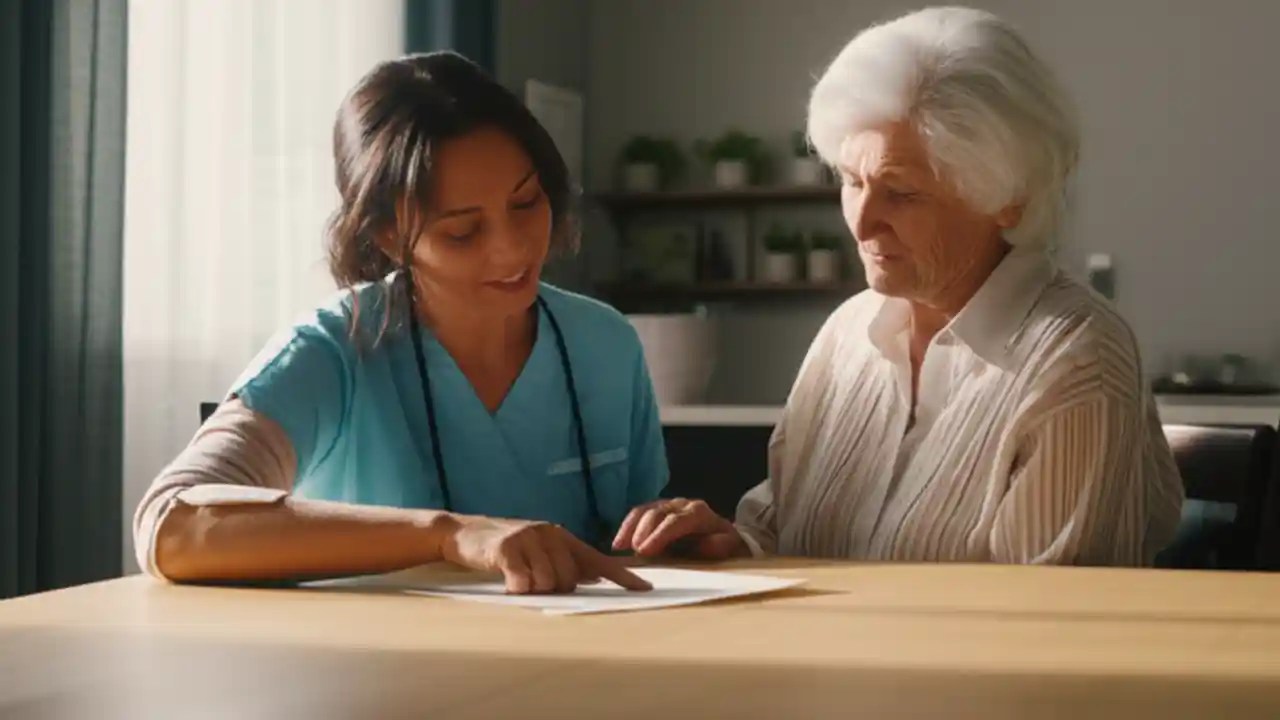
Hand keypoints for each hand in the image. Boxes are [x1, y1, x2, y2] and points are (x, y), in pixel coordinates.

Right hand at [441, 515, 650, 593]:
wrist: (464, 532)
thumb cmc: (506, 546)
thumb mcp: (539, 549)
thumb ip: (564, 561)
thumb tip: (595, 579)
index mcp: (562, 536)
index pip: (598, 559)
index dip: (621, 575)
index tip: (644, 588)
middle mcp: (550, 534)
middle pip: (569, 579)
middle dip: (555, 588)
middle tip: (533, 580)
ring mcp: (528, 539)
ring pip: (547, 583)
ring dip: (532, 589)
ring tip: (517, 576)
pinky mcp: (507, 548)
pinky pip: (523, 582)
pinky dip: (518, 589)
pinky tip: (508, 581)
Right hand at [613, 498, 747, 559]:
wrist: (723, 531)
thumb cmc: (723, 542)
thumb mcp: (729, 545)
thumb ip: (718, 545)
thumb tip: (703, 545)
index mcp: (698, 512)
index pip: (675, 521)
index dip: (659, 536)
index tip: (645, 552)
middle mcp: (681, 504)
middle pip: (656, 513)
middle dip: (643, 532)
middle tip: (634, 552)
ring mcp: (666, 504)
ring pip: (643, 510)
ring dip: (629, 528)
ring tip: (619, 546)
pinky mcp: (656, 509)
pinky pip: (638, 513)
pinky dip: (626, 527)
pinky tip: (619, 543)